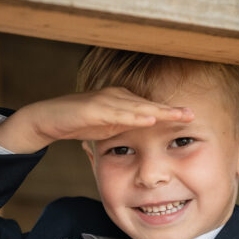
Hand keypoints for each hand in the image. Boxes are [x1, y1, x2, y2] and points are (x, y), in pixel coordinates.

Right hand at [0, 87, 192, 153]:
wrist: (46, 119)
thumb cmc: (78, 124)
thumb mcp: (108, 131)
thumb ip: (125, 132)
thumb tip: (143, 142)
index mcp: (123, 102)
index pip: (151, 109)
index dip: (170, 114)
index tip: (191, 119)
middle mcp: (117, 97)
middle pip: (149, 104)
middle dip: (171, 110)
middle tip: (192, 114)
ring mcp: (105, 100)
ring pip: (137, 106)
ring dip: (159, 111)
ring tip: (178, 115)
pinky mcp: (92, 108)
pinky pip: (116, 112)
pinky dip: (134, 115)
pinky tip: (149, 118)